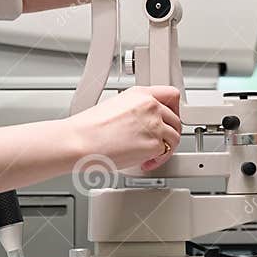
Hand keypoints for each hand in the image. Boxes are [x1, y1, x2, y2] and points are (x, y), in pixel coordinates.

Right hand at [67, 86, 181, 172]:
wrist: (80, 142)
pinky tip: (144, 162)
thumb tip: (142, 122)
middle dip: (169, 132)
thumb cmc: (88, 128)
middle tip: (160, 141)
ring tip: (151, 155)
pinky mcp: (154, 144)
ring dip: (165, 148)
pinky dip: (157, 160)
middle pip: (176, 119)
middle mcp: (150, 106)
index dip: (174, 109)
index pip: (171, 94)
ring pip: (174, 137)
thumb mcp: (114, 106)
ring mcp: (154, 124)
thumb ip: (135, 110)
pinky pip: (165, 153)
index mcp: (140, 94)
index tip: (170, 117)